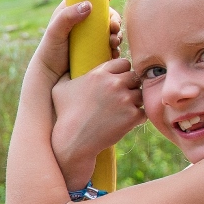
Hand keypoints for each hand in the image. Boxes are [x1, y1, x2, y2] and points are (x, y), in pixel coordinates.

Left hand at [26, 0, 123, 80]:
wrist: (51, 75)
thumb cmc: (49, 51)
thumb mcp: (55, 31)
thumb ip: (67, 16)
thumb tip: (89, 6)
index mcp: (73, 12)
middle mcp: (85, 24)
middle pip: (106, 16)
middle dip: (115, 20)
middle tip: (114, 27)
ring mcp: (92, 39)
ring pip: (112, 32)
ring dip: (118, 35)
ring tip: (114, 42)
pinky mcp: (97, 52)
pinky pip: (112, 47)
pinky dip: (116, 48)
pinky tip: (114, 52)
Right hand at [50, 56, 144, 185]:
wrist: (73, 140)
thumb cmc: (65, 115)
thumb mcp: (59, 89)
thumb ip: (66, 74)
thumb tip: (68, 69)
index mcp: (100, 74)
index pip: (123, 63)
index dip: (121, 72)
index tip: (116, 82)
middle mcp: (114, 83)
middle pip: (134, 77)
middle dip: (129, 86)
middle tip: (121, 97)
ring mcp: (125, 100)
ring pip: (141, 94)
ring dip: (134, 102)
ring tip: (123, 110)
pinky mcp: (132, 116)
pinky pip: (143, 112)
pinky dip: (137, 118)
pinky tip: (126, 121)